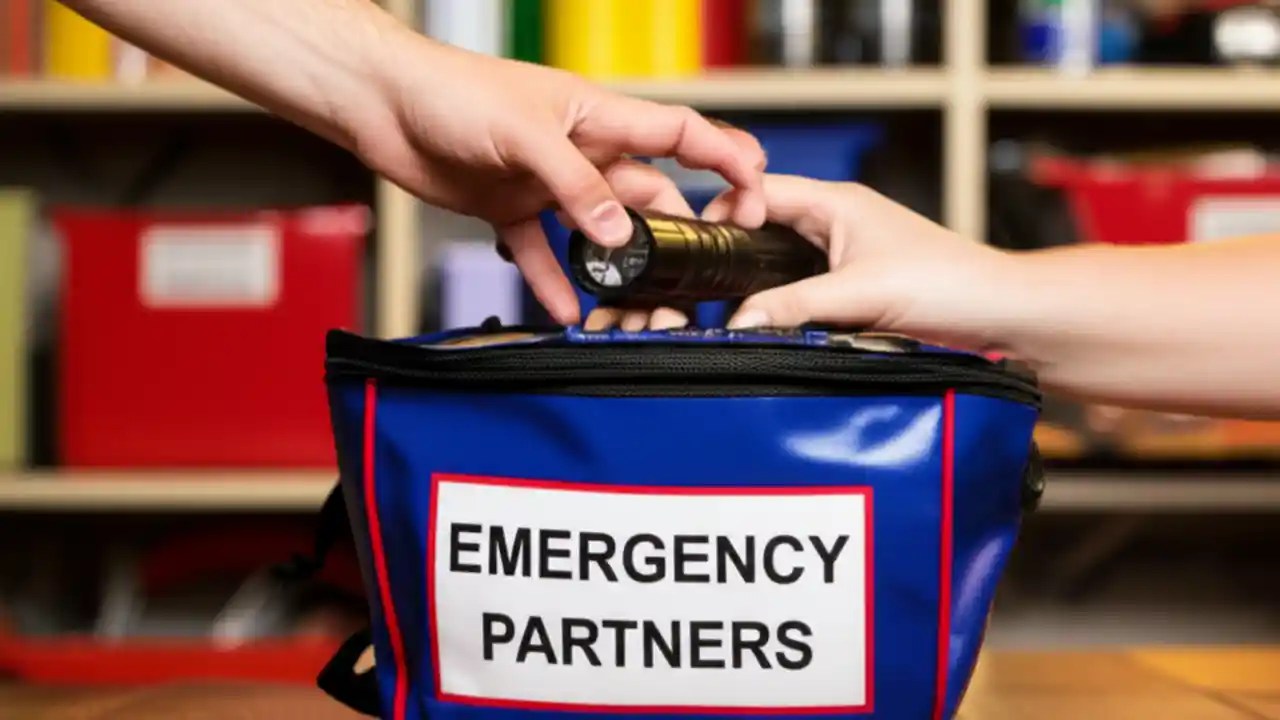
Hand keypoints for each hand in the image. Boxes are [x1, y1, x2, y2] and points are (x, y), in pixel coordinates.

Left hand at [347, 34, 765, 323]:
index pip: (682, 135)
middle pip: (650, 192)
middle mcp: (582, 151)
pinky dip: (556, 282)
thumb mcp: (527, 135)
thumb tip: (622, 233)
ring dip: (619, 266)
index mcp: (599, 117)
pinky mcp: (512, 208)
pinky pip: (543, 254)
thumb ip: (578, 186)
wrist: (385, 103)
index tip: (757, 194)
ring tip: (635, 303)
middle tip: (695, 271)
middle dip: (677, 231)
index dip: (727, 160)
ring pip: (602, 230)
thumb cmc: (452, 90)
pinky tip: (567, 311)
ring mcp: (549, 182)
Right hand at [719, 175, 1011, 348]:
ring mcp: (842, 252)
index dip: (724, 209)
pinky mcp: (851, 284)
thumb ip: (792, 306)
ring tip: (723, 301)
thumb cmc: (948, 284)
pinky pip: (798, 286)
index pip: (758, 189)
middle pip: (761, 223)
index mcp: (835, 201)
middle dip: (731, 246)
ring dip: (754, 276)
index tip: (699, 244)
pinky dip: (778, 300)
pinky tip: (764, 320)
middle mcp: (835, 220)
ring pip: (776, 257)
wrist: (999, 312)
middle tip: (701, 279)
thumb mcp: (860, 294)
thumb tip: (738, 322)